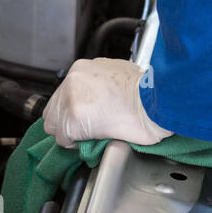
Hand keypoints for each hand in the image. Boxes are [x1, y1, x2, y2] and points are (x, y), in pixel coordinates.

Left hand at [43, 58, 171, 146]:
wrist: (158, 99)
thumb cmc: (148, 90)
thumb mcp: (119, 75)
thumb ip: (99, 85)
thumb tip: (95, 101)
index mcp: (83, 68)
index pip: (62, 94)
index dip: (72, 110)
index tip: (85, 118)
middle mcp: (73, 79)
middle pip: (53, 109)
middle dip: (67, 122)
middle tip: (87, 130)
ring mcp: (71, 98)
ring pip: (54, 125)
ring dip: (70, 133)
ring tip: (92, 135)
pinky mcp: (73, 117)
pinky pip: (63, 138)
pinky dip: (75, 144)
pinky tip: (93, 139)